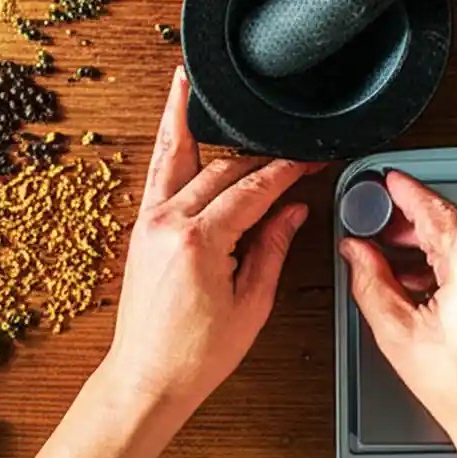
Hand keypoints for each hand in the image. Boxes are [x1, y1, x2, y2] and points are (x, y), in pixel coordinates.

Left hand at [106, 66, 318, 410]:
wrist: (146, 378)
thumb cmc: (195, 355)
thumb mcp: (251, 303)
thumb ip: (273, 247)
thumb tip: (293, 210)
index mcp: (198, 241)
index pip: (255, 189)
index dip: (290, 169)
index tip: (314, 157)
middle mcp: (167, 221)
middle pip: (224, 169)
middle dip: (262, 155)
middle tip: (295, 148)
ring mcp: (149, 220)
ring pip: (182, 156)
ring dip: (197, 119)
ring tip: (197, 79)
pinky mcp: (142, 226)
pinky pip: (158, 169)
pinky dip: (167, 136)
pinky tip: (173, 111)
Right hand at [339, 171, 456, 446]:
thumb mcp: (399, 334)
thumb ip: (371, 281)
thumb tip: (357, 250)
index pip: (438, 213)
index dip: (408, 193)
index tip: (391, 182)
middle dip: (421, 223)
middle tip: (387, 230)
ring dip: (444, 243)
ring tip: (410, 266)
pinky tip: (442, 283)